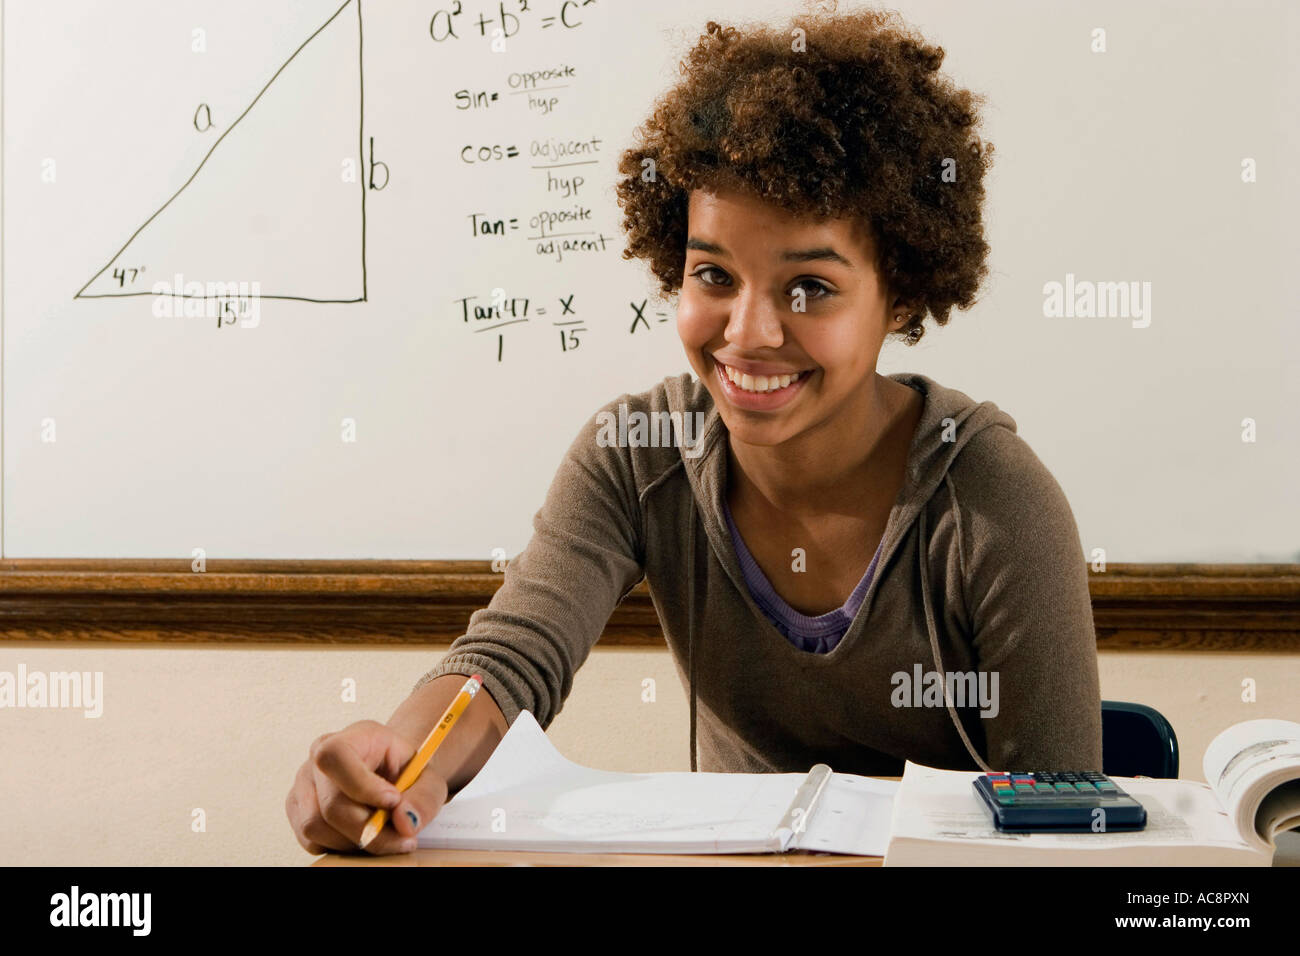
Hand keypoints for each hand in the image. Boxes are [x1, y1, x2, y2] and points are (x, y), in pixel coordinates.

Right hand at [285, 719, 450, 854]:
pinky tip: (361, 835)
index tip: (394, 802)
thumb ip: (423, 797)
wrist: (389, 773)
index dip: (362, 786)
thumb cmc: (406, 772)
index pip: (336, 756)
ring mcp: (303, 783)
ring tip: (383, 835)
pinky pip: (309, 839)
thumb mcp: (428, 778)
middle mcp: (319, 756)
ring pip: (316, 826)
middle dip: (369, 830)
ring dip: (353, 841)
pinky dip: (338, 846)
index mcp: (354, 737)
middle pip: (331, 804)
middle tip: (403, 839)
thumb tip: (405, 822)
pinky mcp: (296, 808)